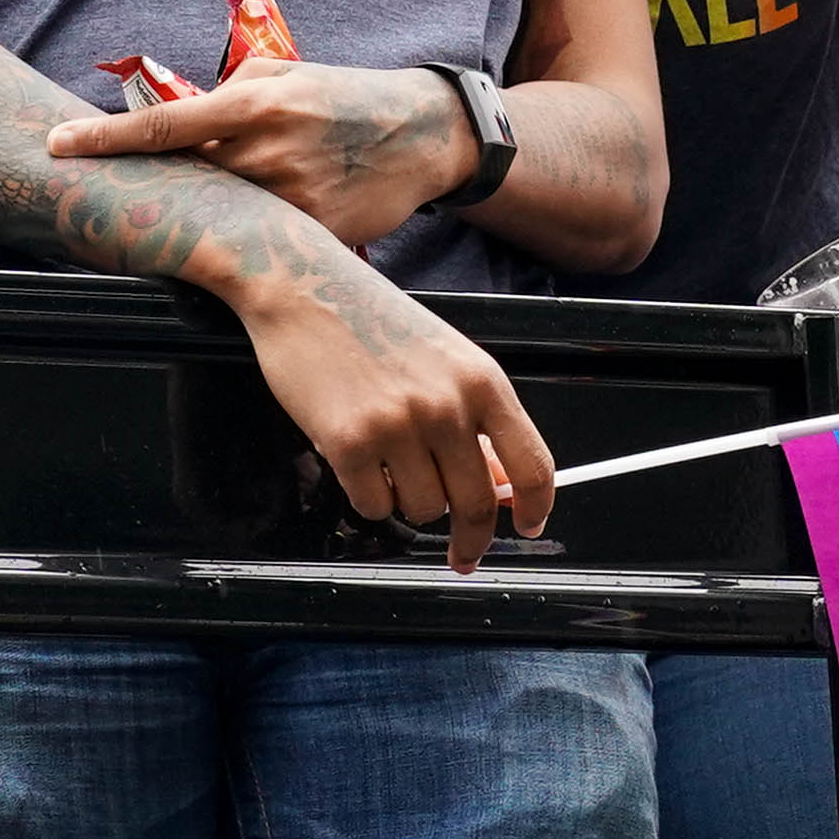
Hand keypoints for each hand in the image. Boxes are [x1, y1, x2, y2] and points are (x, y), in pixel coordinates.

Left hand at [45, 60, 468, 247]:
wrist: (424, 133)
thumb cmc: (342, 95)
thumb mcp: (284, 73)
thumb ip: (226, 93)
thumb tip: (173, 118)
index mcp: (253, 103)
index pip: (161, 125)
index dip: (103, 138)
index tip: (56, 146)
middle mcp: (267, 150)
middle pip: (183, 178)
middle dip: (151, 187)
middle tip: (113, 192)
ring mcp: (293, 197)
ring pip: (219, 213)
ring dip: (199, 213)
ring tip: (191, 210)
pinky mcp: (316, 232)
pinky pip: (262, 239)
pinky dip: (246, 235)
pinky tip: (244, 234)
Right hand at [216, 228, 552, 572]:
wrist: (303, 285)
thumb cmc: (372, 320)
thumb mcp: (444, 359)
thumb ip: (475, 418)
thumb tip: (498, 484)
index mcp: (482, 382)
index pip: (532, 466)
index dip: (535, 509)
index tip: (527, 528)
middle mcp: (446, 406)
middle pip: (478, 503)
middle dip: (471, 538)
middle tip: (463, 552)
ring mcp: (397, 425)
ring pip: (423, 509)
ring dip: (408, 502)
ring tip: (387, 464)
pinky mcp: (348, 441)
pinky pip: (373, 505)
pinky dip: (366, 497)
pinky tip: (356, 463)